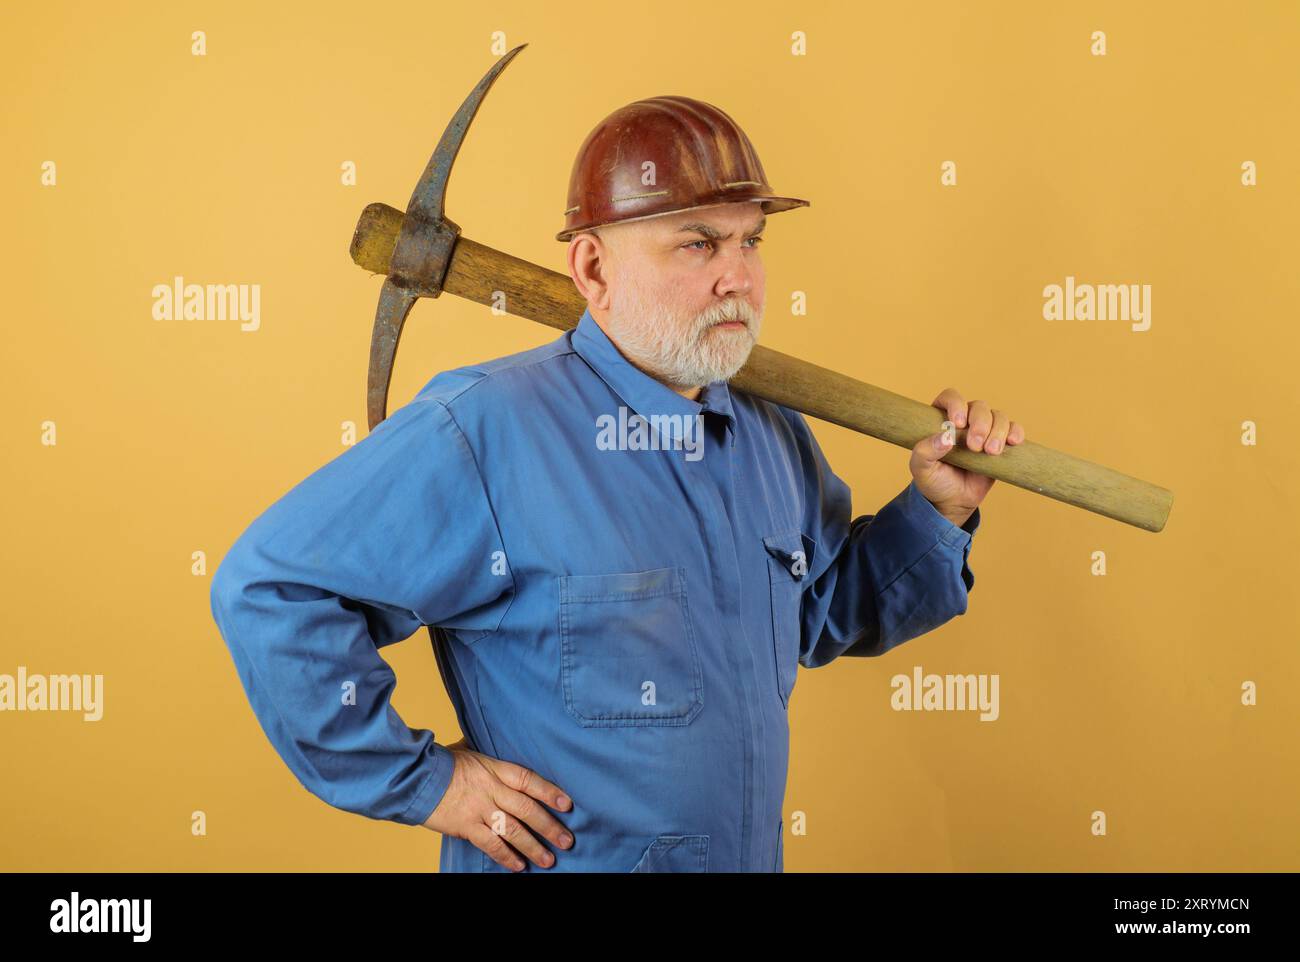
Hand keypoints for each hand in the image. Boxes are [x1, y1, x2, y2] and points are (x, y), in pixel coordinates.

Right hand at [422, 737, 574, 870]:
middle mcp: (491, 789)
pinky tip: (519, 866)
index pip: (529, 780)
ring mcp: (479, 809)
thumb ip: (489, 759)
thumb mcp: (469, 750)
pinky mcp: (466, 826)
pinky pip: (491, 844)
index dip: (549, 792)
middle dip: (549, 827)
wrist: (414, 777)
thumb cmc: (442, 762)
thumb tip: (500, 746)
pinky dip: (506, 856)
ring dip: (533, 846)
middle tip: (566, 841)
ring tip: (549, 859)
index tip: (567, 804)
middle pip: (527, 809)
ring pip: (513, 830)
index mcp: (495, 769)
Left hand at [909, 387, 1026, 526]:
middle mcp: (965, 420)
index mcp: (941, 418)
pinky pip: (1013, 428)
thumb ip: (925, 451)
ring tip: (991, 452)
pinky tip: (1012, 443)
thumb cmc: (934, 481)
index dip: (956, 404)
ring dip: (998, 431)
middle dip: (980, 424)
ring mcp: (984, 430)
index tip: (958, 423)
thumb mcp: (920, 468)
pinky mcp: (1000, 442)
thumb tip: (946, 437)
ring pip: (998, 416)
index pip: (950, 397)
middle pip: (978, 407)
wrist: (952, 501)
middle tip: (975, 446)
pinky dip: (1015, 432)